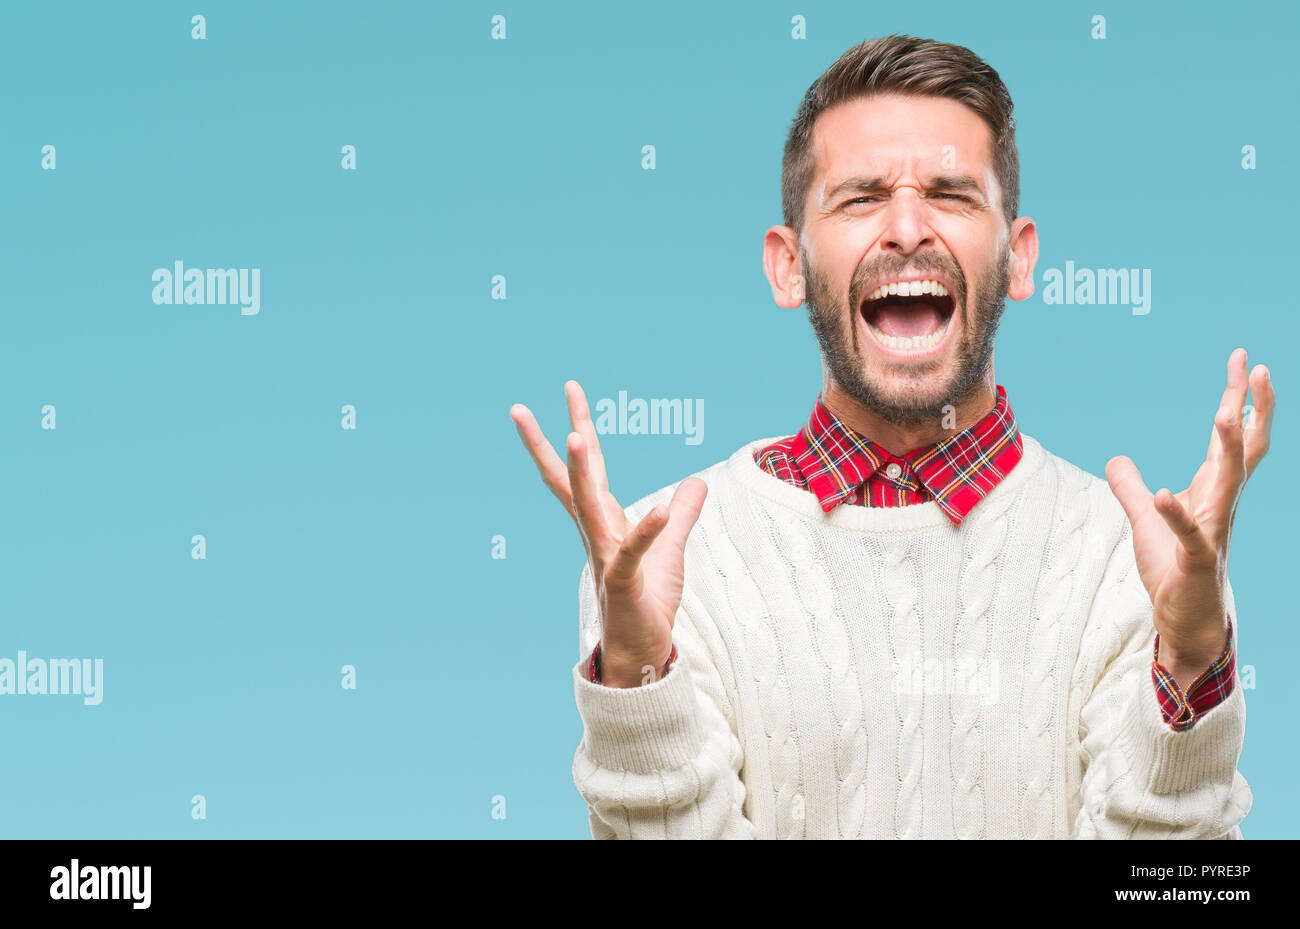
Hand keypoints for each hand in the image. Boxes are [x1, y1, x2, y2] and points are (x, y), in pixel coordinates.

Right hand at [510, 380, 707, 687]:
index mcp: (604, 522)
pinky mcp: (623, 582)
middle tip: (518, 408)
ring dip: (581, 471)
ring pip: (589, 507)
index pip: (587, 468)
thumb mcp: (671, 549)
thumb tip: (696, 483)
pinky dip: (646, 531)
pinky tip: (660, 509)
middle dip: (550, 443)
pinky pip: (633, 552)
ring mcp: (605, 556)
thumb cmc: (648, 602)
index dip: (578, 428)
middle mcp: (597, 533)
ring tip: (575, 435)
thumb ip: (683, 514)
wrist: (641, 651)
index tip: (570, 390)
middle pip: (571, 480)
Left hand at [1105, 348, 1273, 690]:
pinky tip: (1166, 494)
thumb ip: (1131, 489)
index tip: (1243, 360)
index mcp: (1212, 492)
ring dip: (1226, 448)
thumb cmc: (1173, 570)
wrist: (1185, 620)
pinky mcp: (1197, 560)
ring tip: (1223, 412)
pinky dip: (1177, 513)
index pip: (1229, 437)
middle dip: (1252, 409)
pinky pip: (1190, 533)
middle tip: (1257, 369)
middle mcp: (1221, 505)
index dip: (1237, 399)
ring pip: (1227, 483)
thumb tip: (1116, 460)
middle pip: (1242, 449)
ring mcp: (1213, 531)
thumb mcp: (1145, 521)